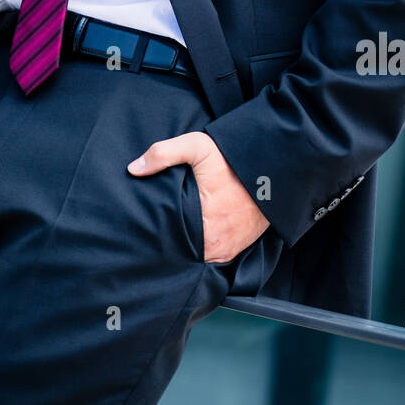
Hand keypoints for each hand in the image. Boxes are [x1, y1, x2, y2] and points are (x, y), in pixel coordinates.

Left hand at [127, 131, 269, 262]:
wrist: (271, 171)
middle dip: (167, 239)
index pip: (166, 235)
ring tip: (172, 232)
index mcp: (201, 220)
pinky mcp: (234, 250)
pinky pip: (210, 258)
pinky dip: (200, 250)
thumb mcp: (197, 147)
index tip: (147, 220)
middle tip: (157, 225)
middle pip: (179, 248)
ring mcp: (225, 249)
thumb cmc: (232, 159)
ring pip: (194, 255)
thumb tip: (133, 168)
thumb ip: (163, 154)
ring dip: (184, 246)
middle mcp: (214, 241)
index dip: (155, 229)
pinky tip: (191, 236)